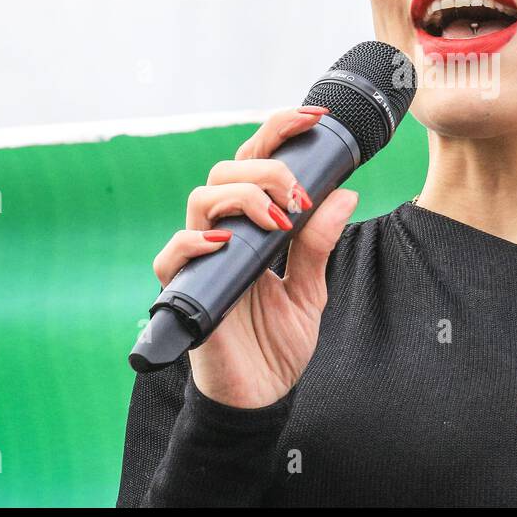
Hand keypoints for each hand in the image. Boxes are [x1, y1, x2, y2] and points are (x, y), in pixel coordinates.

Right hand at [150, 105, 358, 407]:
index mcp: (252, 225)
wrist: (261, 398)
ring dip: (243, 197)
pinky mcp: (187, 292)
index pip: (256, 161)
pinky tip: (229, 243)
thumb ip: (319, 243)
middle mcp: (222, 234)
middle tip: (298, 198)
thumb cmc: (278, 343)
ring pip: (201, 198)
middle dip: (267, 169)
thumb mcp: (311, 289)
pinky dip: (196, 241)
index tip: (315, 118)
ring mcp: (202, 260)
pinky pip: (172, 255)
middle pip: (226, 169)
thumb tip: (344, 192)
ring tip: (279, 222)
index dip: (279, 130)